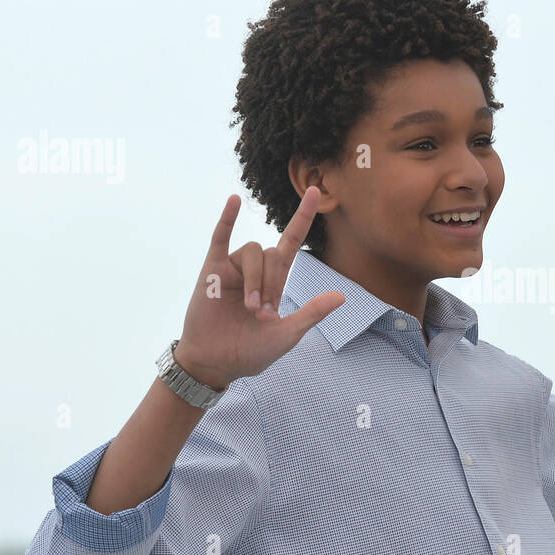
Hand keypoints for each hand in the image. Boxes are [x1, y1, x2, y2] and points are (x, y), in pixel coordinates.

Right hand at [172, 187, 344, 388]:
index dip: (304, 217)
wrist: (216, 364)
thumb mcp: (287, 334)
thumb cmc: (251, 352)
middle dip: (272, 284)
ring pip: (252, 251)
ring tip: (251, 308)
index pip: (292, 241)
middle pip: (273, 254)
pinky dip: (227, 219)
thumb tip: (341, 296)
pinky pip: (220, 238)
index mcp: (275, 282)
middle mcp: (256, 270)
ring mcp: (233, 269)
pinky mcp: (212, 271)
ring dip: (256, 279)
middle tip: (263, 315)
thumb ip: (311, 313)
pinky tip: (234, 200)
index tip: (316, 191)